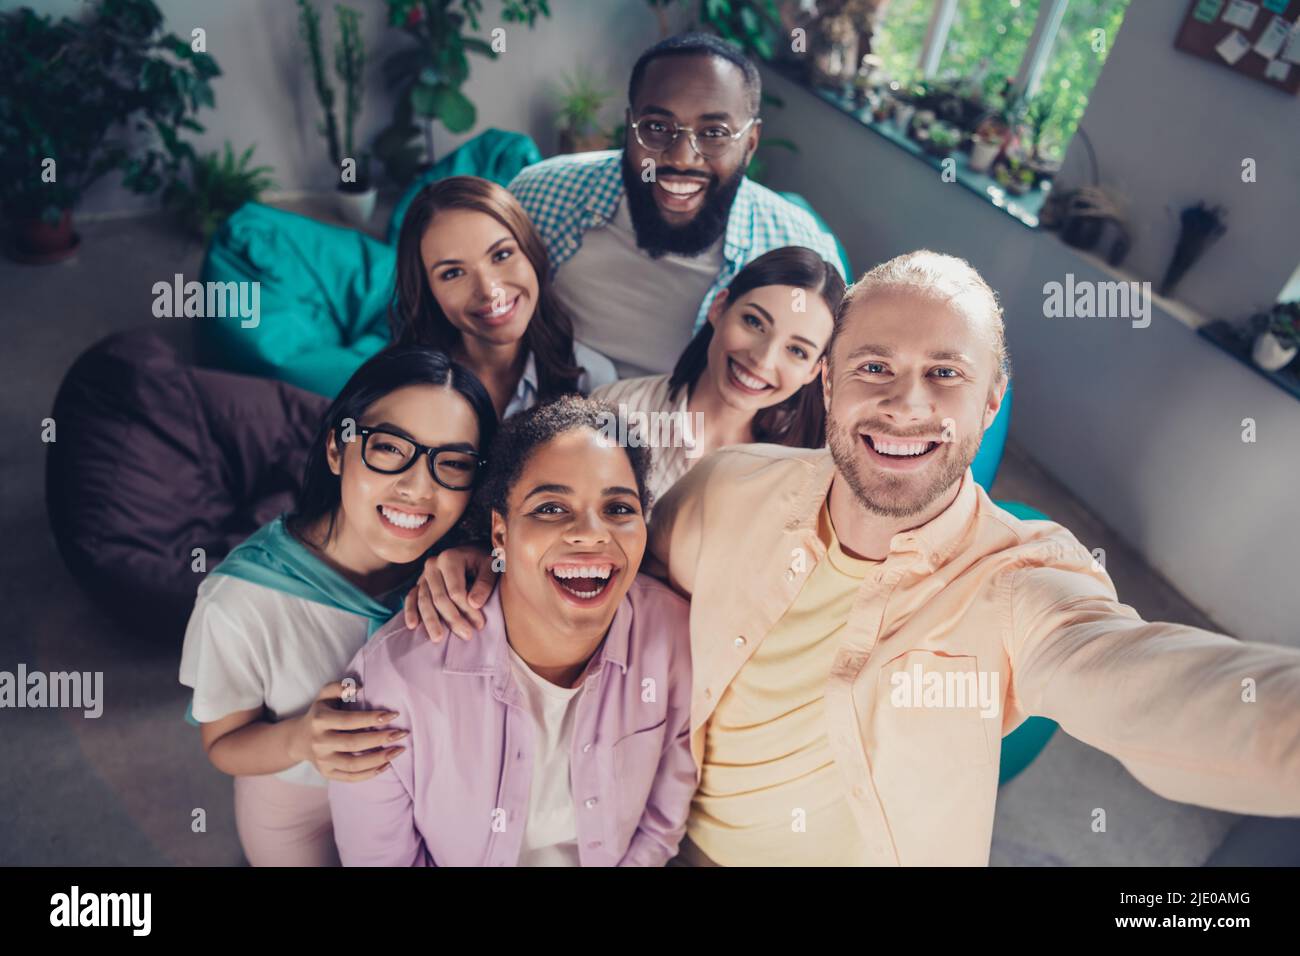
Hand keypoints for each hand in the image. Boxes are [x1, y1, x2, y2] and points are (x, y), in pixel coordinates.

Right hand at [290, 681, 404, 781]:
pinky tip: (387, 764)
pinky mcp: (327, 773)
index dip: (372, 718)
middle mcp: (320, 742)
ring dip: (379, 759)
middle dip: (380, 739)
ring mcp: (323, 761)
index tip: (394, 715)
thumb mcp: (324, 696)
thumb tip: (359, 687)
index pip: (349, 720)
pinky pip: (351, 777)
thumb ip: (339, 687)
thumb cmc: (320, 713)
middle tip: (402, 733)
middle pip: (353, 743)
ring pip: (354, 764)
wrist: (298, 740)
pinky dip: (370, 773)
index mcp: (320, 721)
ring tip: (399, 750)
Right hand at [402, 544, 495, 640]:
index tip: (480, 624)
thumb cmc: (483, 561)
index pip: (456, 591)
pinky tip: (412, 625)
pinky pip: (411, 597)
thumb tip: (474, 604)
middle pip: (439, 598)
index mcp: (449, 558)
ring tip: (438, 639)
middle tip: (467, 635)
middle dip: (452, 619)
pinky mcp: (419, 583)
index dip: (468, 610)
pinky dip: (410, 611)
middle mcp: (432, 565)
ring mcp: (423, 575)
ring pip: (424, 601)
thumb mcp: (490, 567)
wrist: (471, 553)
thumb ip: (485, 583)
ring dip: (431, 621)